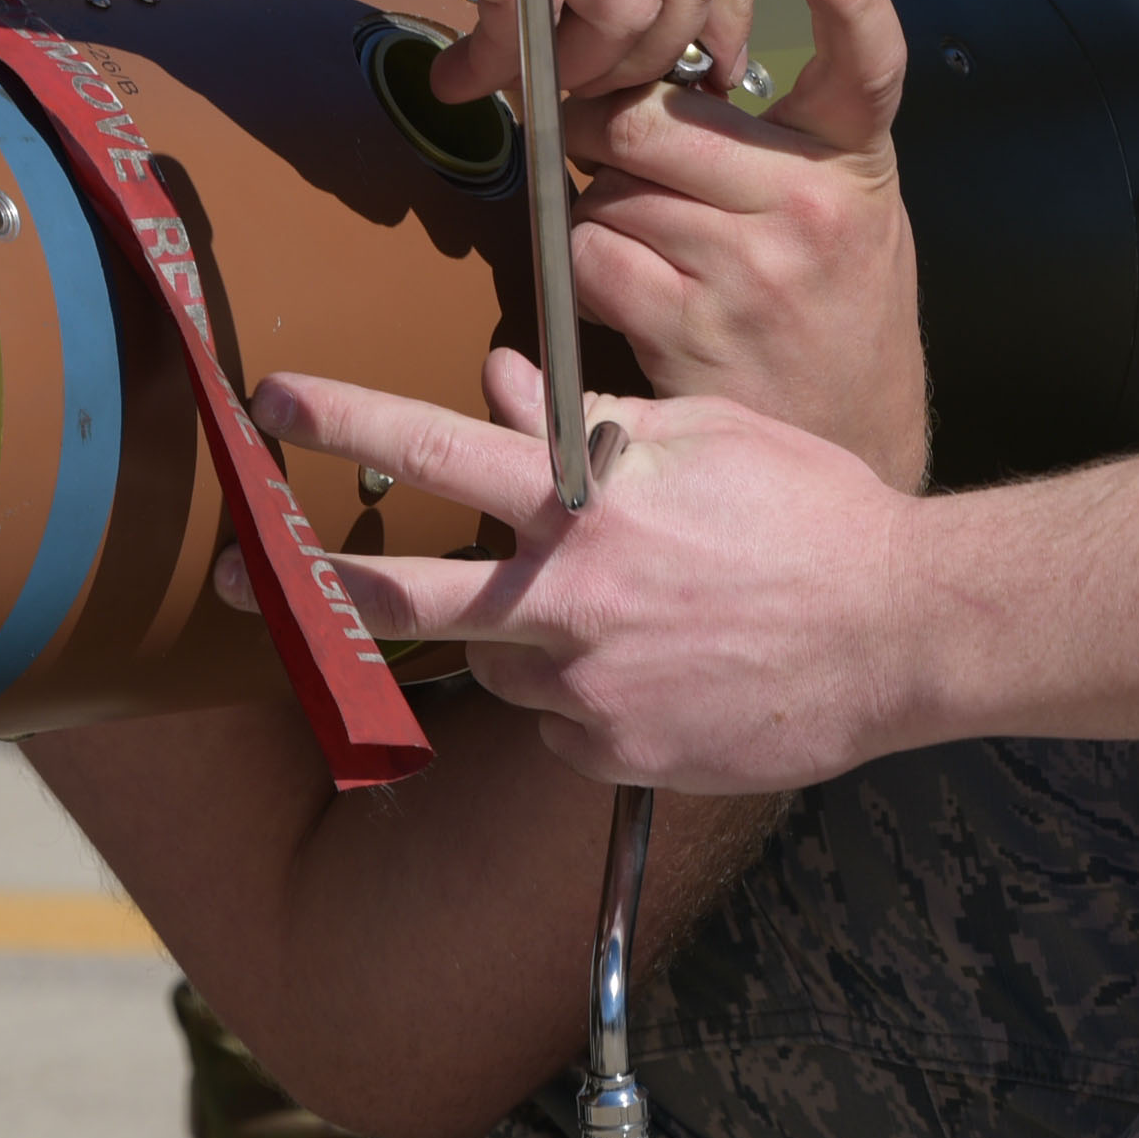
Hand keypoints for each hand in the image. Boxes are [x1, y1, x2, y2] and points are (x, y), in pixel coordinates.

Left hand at [249, 351, 922, 799]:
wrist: (903, 628)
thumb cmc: (808, 510)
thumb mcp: (698, 434)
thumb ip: (582, 418)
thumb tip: (487, 382)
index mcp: (587, 504)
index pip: (437, 450)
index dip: (346, 420)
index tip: (270, 401)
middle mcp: (571, 599)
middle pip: (408, 598)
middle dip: (310, 585)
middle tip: (236, 573)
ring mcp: (590, 689)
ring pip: (500, 665)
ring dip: (521, 639)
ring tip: (620, 616)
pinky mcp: (617, 755)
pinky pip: (560, 723)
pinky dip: (583, 695)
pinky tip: (660, 666)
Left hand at [564, 0, 925, 488]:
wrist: (851, 442)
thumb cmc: (832, 306)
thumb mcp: (842, 206)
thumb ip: (770, 142)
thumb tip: (644, 74)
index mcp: (854, 163)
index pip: (868, 63)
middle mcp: (813, 207)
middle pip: (653, 118)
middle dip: (595, 117)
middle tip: (586, 122)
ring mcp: (753, 270)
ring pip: (607, 189)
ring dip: (592, 204)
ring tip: (637, 229)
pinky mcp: (694, 330)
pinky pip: (589, 259)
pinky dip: (584, 266)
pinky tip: (626, 286)